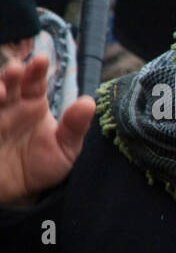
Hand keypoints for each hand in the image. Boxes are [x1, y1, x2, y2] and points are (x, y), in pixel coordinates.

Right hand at [0, 55, 94, 203]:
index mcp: (33, 105)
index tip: (42, 60)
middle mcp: (11, 105)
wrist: (18, 192)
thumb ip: (75, 127)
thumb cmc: (41, 165)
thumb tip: (89, 103)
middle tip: (18, 69)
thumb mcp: (64, 150)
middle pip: (9, 83)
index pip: (35, 82)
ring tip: (2, 91)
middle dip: (12, 74)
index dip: (37, 70)